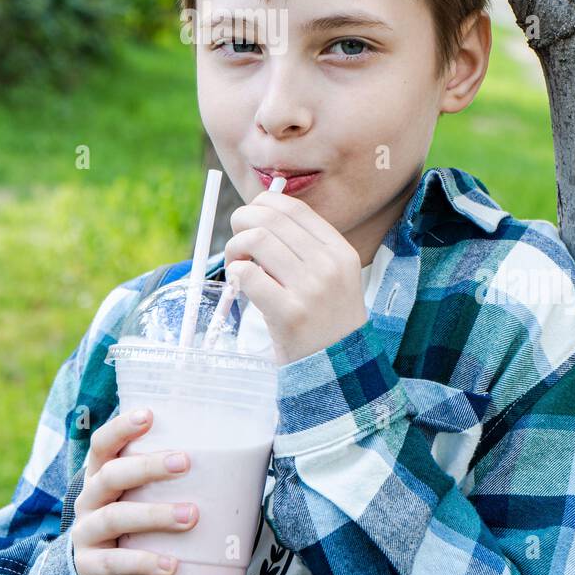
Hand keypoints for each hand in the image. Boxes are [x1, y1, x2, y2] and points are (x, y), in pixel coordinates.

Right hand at [71, 409, 197, 574]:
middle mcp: (88, 499)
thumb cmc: (128, 519)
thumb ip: (162, 477)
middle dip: (147, 467)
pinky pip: (115, 562)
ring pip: (115, 518)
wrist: (94, 569)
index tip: (149, 415)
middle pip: (111, 475)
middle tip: (185, 462)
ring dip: (154, 514)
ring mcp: (86, 533)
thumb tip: (226, 459)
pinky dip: (144, 562)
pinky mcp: (90, 565)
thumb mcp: (134, 494)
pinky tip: (171, 565)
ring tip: (191, 515)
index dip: (121, 428)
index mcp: (99, 474)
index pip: (102, 444)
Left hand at [224, 190, 366, 363]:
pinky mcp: (290, 314)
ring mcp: (311, 289)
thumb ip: (302, 247)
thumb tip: (258, 215)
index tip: (251, 221)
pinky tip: (240, 284)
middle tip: (237, 244)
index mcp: (340, 251)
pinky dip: (235, 274)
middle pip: (269, 218)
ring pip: (257, 239)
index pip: (293, 207)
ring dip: (235, 248)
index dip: (262, 205)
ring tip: (237, 265)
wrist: (339, 369)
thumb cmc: (324, 319)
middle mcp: (328, 265)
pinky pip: (249, 275)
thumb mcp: (331, 276)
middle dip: (241, 223)